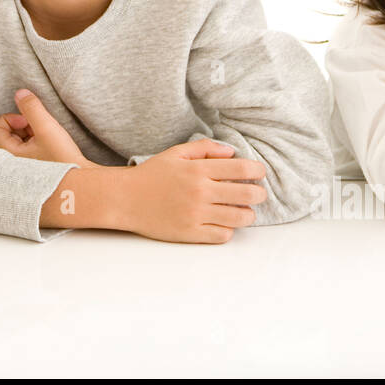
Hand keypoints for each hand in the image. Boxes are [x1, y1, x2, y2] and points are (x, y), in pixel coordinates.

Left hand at [0, 89, 96, 167]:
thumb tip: (20, 93)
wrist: (79, 186)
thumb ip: (32, 108)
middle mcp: (8, 165)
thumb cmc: (62, 160)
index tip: (29, 122)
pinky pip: (23, 154)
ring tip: (45, 140)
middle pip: (3, 135)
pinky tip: (48, 150)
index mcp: (7, 156)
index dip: (11, 119)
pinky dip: (33, 146)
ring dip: (28, 136)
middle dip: (21, 127)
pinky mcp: (29, 173)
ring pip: (14, 144)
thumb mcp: (47, 128)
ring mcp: (18, 171)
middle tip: (38, 131)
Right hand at [120, 139, 267, 242]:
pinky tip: (223, 223)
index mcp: (198, 170)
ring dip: (248, 214)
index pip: (242, 169)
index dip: (258, 171)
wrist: (124, 199)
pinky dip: (228, 230)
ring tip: (244, 211)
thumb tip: (231, 152)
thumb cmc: (151, 175)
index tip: (259, 173)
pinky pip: (222, 235)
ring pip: (239, 218)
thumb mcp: (176, 154)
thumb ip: (204, 148)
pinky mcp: (190, 233)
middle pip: (247, 195)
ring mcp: (196, 214)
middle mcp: (200, 192)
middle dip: (259, 194)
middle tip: (258, 193)